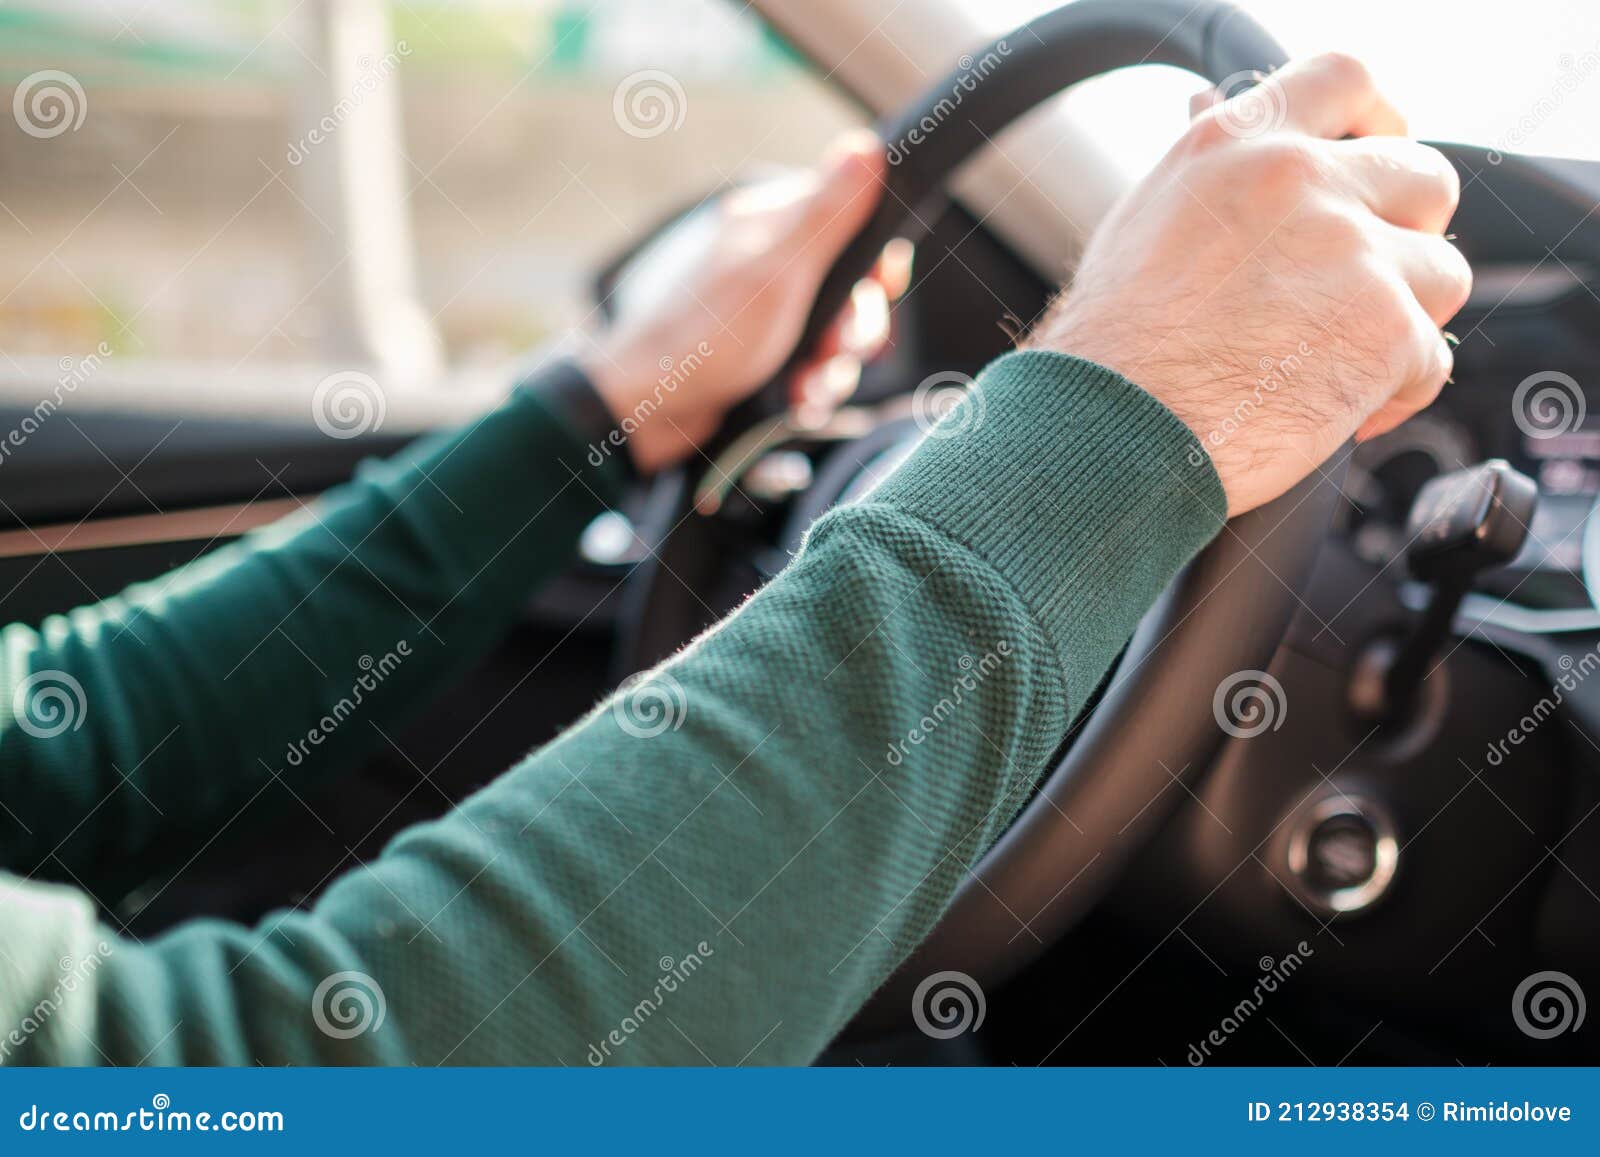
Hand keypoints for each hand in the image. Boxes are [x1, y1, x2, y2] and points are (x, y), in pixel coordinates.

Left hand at [581, 131, 889, 473]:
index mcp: (773, 225)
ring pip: (836, 335)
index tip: (882, 286)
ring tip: (811, 390)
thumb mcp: (776, 273)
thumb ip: (826, 216)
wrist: (649, 411)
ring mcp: (768, 311)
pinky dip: (813, 389)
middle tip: (838, 348)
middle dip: (855, 327)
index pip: (852, 218)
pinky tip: (801, 403)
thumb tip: (867, 146)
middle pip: (853, 286)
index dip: (876, 256)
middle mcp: (771, 261)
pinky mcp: (764, 355)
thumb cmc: (706, 337)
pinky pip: (812, 368)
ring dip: (834, 369)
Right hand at [1026, 52, 1470, 516]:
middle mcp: (1299, 181)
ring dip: (1405, 319)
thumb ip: (1216, 181)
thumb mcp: (1145, 226)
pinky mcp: (1383, 329)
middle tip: (1374, 278)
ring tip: (1345, 361)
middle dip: (1411, 232)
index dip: (1379, 116)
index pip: (1343, 78)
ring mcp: (1350, 252)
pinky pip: (1431, 359)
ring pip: (1441, 272)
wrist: (1107, 433)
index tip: (1382, 146)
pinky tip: (1340, 413)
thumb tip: (1244, 138)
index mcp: (1236, 144)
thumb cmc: (1109, 351)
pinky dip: (1396, 394)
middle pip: (1422, 176)